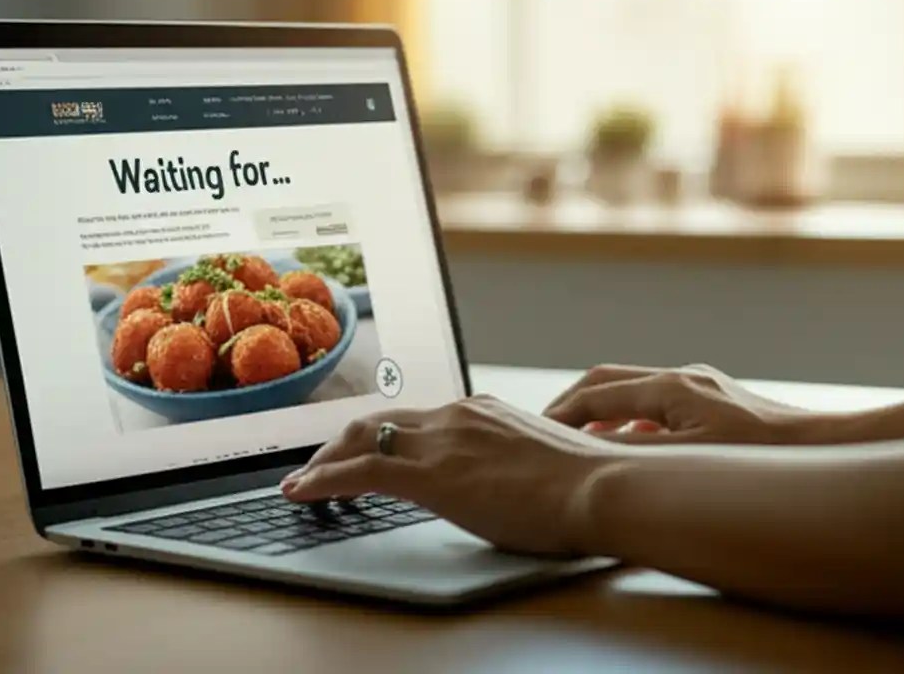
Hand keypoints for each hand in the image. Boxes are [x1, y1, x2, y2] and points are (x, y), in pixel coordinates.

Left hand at [281, 395, 608, 554]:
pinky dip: (322, 479)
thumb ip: (514, 462)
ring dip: (326, 459)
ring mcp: (442, 440)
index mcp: (483, 412)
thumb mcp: (543, 464)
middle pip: (382, 420)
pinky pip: (360, 471)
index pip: (417, 418)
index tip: (368, 448)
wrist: (602, 487)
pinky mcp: (432, 473)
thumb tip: (509, 480)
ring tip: (303, 480)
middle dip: (343, 440)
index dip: (384, 434)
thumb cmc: (589, 486)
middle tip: (320, 462)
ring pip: (363, 439)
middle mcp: (457, 416)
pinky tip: (301, 491)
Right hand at [545, 364, 816, 444]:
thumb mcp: (686, 461)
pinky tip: (637, 451)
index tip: (532, 436)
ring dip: (602, 415)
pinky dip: (634, 423)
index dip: (557, 417)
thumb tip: (584, 451)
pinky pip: (659, 405)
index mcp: (669, 388)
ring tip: (581, 445)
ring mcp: (701, 387)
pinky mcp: (716, 402)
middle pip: (607, 382)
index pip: (593, 395)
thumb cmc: (761, 458)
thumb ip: (630, 455)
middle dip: (571, 407)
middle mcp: (682, 378)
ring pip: (632, 392)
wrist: (823, 447)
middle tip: (543, 433)